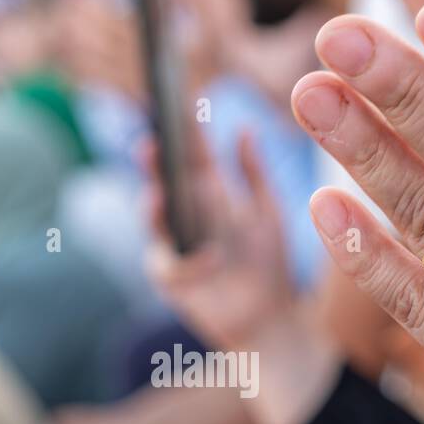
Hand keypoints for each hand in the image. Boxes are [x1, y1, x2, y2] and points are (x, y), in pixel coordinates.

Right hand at [147, 132, 297, 350]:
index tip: (181, 105)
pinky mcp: (173, 280)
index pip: (194, 157)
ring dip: (153, 208)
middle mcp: (188, 215)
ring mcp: (176, 246)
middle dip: (155, 164)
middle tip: (151, 145)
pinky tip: (210, 259)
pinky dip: (188, 263)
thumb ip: (254, 174)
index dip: (186, 133)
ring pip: (155, 221)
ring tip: (158, 195)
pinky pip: (168, 267)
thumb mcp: (268, 212)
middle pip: (166, 182)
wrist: (272, 318)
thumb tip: (244, 127)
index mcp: (210, 194)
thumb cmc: (269, 264)